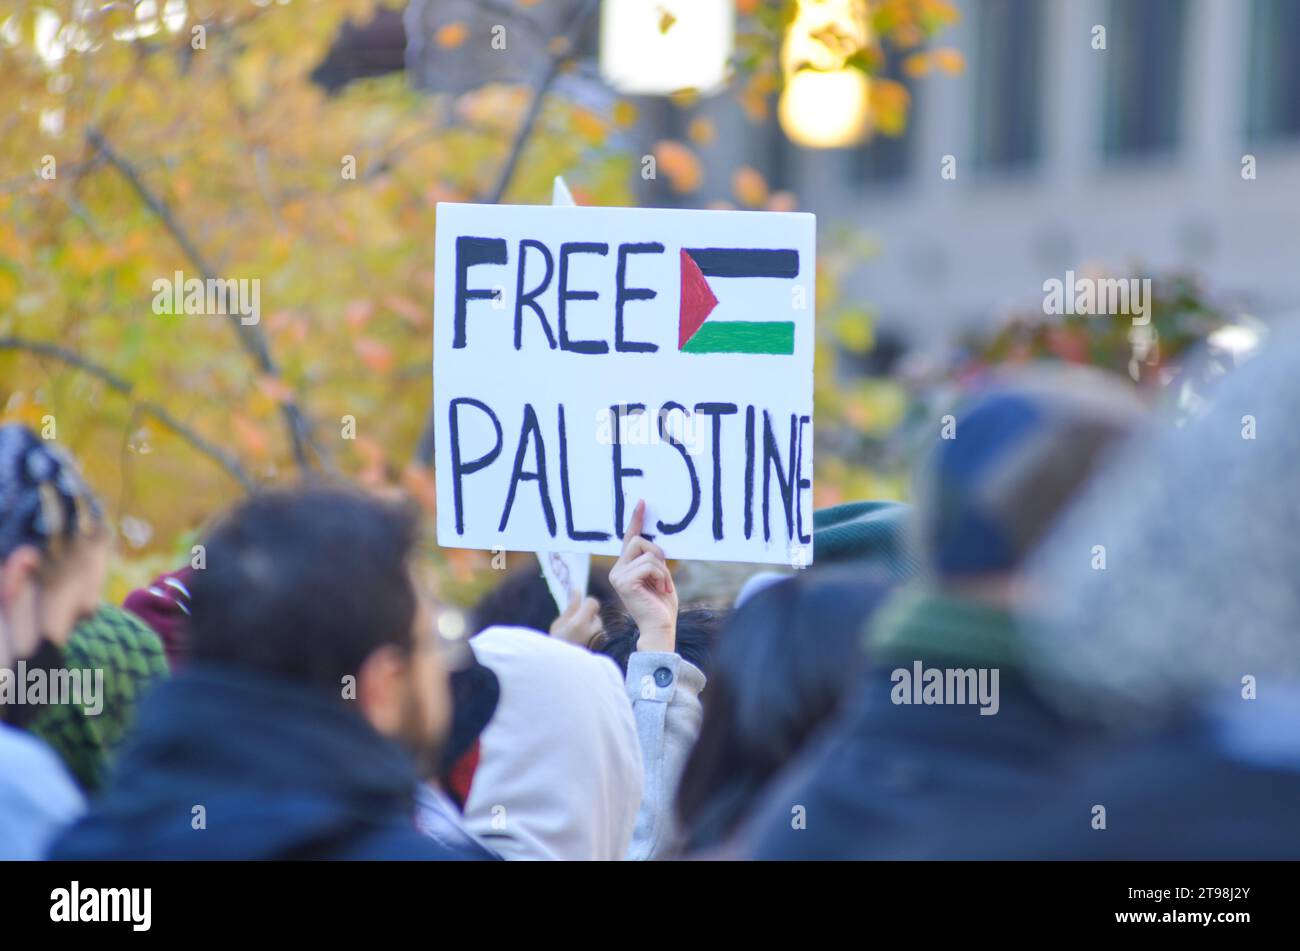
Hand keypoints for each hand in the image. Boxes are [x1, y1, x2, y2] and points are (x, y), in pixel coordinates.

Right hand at [549, 590, 604, 648]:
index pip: (592, 602)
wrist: (563, 669)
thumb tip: (577, 590)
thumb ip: (571, 607)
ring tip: (576, 635)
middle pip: (595, 613)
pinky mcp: (601, 645)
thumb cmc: (557, 645)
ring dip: (589, 625)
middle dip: (586, 615)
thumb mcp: (559, 624)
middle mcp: (593, 630)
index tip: (577, 606)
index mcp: (579, 623)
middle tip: (574, 623)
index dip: (585, 602)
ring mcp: (599, 639)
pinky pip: (597, 633)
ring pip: (597, 623)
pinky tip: (581, 642)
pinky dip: (591, 634)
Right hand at [608, 500, 677, 652]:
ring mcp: (618, 576)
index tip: (642, 502)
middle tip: (664, 576)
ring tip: (662, 587)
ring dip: (662, 570)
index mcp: (625, 568)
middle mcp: (617, 570)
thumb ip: (653, 560)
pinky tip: (660, 590)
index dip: (636, 520)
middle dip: (658, 554)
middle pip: (639, 540)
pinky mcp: (624, 582)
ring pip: (647, 553)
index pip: (629, 538)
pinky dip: (662, 577)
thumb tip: (655, 541)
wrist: (660, 628)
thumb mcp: (660, 576)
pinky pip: (650, 565)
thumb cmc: (661, 606)